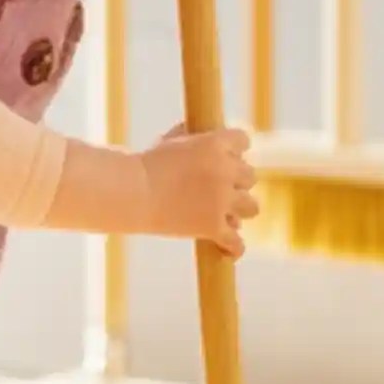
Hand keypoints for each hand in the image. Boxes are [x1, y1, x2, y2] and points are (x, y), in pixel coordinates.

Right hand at [140, 124, 259, 257]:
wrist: (131, 192)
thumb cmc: (144, 165)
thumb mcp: (168, 141)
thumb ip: (190, 137)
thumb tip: (199, 135)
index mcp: (214, 144)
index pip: (243, 140)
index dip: (235, 149)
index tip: (226, 156)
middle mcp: (224, 171)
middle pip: (250, 175)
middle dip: (235, 181)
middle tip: (216, 188)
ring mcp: (221, 201)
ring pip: (252, 206)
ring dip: (240, 209)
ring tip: (225, 214)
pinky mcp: (212, 227)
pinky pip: (236, 242)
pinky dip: (234, 247)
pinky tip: (227, 248)